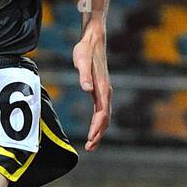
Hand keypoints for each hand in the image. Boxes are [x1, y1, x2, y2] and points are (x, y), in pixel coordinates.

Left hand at [72, 20, 111, 151]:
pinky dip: (99, 122)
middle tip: (89, 148)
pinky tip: (94, 128)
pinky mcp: (101, 89)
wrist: (94, 38)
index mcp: (102, 87)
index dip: (96, 128)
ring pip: (105, 116)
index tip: (90, 139)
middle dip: (98, 134)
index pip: (101, 113)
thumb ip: (84, 75)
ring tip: (91, 143)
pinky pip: (102, 110)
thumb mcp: (81, 60)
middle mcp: (106, 91)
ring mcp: (105, 90)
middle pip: (105, 118)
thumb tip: (87, 89)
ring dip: (99, 130)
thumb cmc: (86, 49)